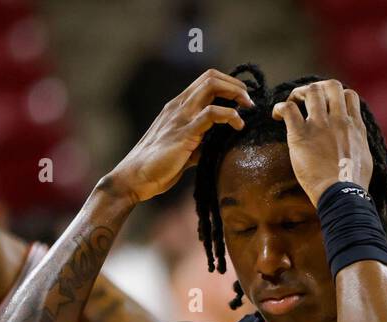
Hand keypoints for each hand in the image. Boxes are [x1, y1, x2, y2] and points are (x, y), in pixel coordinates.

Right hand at [104, 69, 253, 202]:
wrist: (136, 178)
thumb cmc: (158, 166)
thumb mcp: (184, 149)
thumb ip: (200, 142)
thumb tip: (217, 145)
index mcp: (178, 107)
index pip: (206, 81)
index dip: (228, 85)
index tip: (242, 101)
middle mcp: (179, 106)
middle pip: (211, 77)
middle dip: (236, 85)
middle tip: (249, 103)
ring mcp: (181, 116)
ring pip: (211, 86)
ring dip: (236, 94)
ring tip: (248, 110)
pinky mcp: (185, 132)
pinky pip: (211, 113)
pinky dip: (230, 116)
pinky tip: (238, 127)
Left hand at [273, 80, 372, 205]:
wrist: (342, 195)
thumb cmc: (353, 184)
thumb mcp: (364, 158)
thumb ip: (358, 143)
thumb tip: (355, 141)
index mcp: (355, 126)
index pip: (349, 95)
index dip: (336, 96)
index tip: (327, 106)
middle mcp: (339, 120)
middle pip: (331, 85)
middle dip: (318, 88)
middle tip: (307, 100)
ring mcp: (321, 126)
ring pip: (311, 90)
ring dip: (299, 93)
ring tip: (292, 104)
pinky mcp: (301, 135)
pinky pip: (288, 109)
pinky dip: (280, 107)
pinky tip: (277, 115)